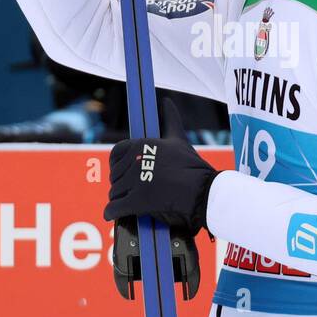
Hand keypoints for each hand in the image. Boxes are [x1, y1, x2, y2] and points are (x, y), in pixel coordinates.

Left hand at [104, 96, 219, 232]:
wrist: (204, 192)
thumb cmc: (193, 167)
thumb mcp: (179, 139)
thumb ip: (170, 119)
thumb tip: (167, 102)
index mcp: (142, 144)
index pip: (115, 154)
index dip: (118, 165)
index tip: (125, 173)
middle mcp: (136, 160)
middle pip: (115, 175)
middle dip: (121, 184)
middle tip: (134, 191)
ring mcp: (136, 181)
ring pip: (114, 193)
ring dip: (120, 200)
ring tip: (132, 203)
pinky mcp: (137, 201)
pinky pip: (115, 208)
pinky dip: (111, 213)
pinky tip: (114, 215)